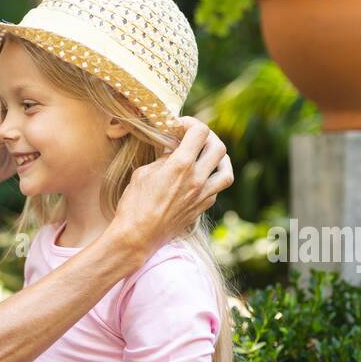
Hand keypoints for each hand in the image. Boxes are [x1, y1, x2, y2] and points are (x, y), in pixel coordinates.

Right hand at [108, 116, 234, 259]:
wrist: (136, 237)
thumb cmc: (134, 205)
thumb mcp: (143, 173)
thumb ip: (163, 158)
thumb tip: (172, 150)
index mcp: (181, 165)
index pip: (200, 132)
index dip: (191, 124)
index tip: (180, 127)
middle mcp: (197, 179)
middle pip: (218, 147)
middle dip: (207, 138)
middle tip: (194, 139)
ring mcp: (202, 196)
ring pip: (226, 171)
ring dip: (219, 160)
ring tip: (208, 157)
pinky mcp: (201, 209)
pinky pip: (216, 189)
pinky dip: (212, 180)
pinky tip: (199, 179)